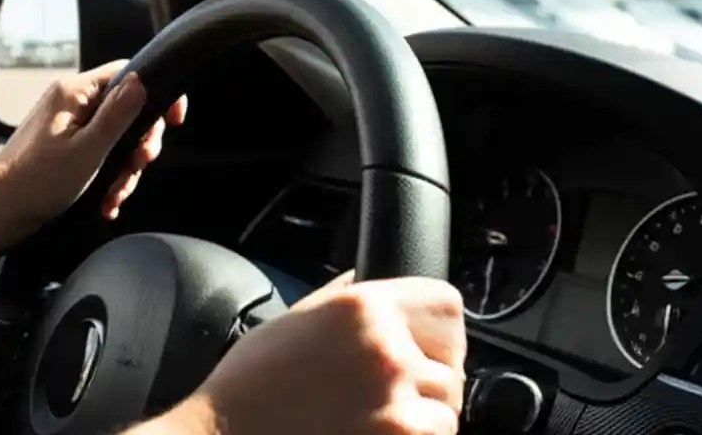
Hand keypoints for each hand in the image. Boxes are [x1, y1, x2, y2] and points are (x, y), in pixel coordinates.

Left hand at [0, 60, 186, 224]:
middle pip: (127, 110)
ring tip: (116, 195)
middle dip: (139, 144)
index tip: (172, 121)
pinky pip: (100, 153)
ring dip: (124, 169)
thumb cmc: (37, 182)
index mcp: (74, 93)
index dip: (155, 94)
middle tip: (139, 166)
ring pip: (117, 137)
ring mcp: (68, 125)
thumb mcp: (87, 150)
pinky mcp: (66, 147)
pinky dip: (108, 177)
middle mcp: (71, 103)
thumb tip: (142, 81)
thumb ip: (117, 115)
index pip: (127, 72)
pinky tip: (107, 201)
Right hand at [162, 273, 466, 434]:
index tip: (429, 347)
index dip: (441, 330)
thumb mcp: (296, 318)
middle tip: (390, 395)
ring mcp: (396, 406)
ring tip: (373, 421)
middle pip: (452, 365)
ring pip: (446, 413)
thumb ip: (345, 297)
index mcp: (363, 308)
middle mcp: (387, 352)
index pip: (448, 305)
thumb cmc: (249, 387)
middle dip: (429, 381)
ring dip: (421, 420)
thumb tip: (371, 281)